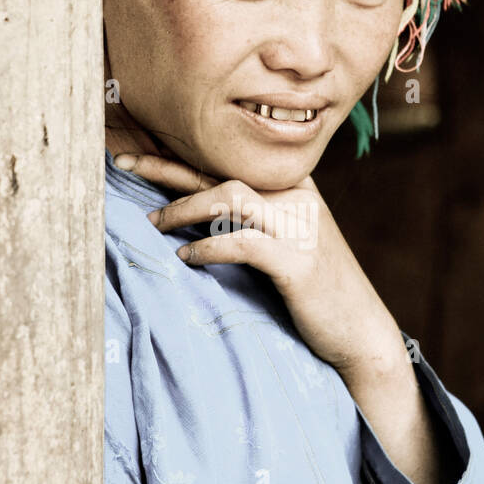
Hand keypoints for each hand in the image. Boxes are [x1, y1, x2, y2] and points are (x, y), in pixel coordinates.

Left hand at [115, 150, 405, 378]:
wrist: (361, 332)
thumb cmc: (316, 290)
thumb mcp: (288, 243)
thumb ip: (253, 220)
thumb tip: (196, 212)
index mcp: (291, 187)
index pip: (228, 162)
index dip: (181, 154)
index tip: (138, 152)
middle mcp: (296, 198)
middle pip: (221, 170)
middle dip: (166, 167)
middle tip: (122, 165)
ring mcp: (299, 229)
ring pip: (230, 197)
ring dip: (184, 207)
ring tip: (152, 224)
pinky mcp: (297, 263)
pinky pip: (243, 243)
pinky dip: (209, 247)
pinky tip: (186, 258)